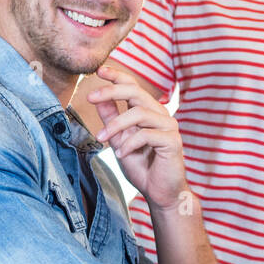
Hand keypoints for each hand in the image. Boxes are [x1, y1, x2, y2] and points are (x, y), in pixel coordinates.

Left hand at [88, 61, 187, 210]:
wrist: (160, 192)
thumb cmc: (143, 167)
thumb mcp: (119, 140)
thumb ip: (111, 119)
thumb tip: (98, 99)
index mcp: (148, 111)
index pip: (133, 86)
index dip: (117, 76)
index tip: (99, 70)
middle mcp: (161, 114)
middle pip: (136, 91)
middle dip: (110, 91)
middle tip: (90, 97)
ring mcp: (169, 126)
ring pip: (138, 113)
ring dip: (116, 125)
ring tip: (102, 139)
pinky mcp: (173, 140)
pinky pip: (146, 134)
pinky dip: (129, 144)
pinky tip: (122, 155)